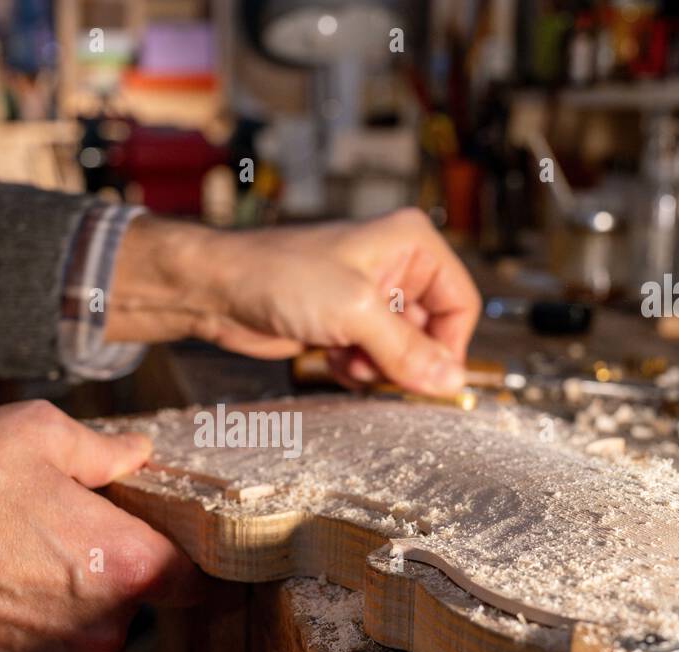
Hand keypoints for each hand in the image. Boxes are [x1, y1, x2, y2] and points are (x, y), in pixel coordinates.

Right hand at [0, 400, 202, 651]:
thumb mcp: (37, 434)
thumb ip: (102, 450)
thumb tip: (136, 453)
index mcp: (127, 564)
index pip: (188, 577)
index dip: (172, 558)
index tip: (152, 547)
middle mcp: (103, 630)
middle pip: (131, 614)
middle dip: (104, 584)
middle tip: (53, 546)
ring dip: (68, 627)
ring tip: (16, 583)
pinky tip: (5, 636)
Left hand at [106, 208, 481, 396]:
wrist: (219, 289)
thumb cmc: (281, 276)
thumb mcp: (355, 312)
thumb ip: (407, 350)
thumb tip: (451, 380)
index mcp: (410, 244)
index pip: (459, 302)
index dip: (449, 345)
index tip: (433, 378)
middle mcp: (395, 267)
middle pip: (432, 332)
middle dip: (407, 359)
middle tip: (381, 370)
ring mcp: (369, 297)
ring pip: (402, 351)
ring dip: (380, 368)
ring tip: (350, 360)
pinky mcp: (344, 323)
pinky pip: (373, 359)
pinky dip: (359, 370)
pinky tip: (334, 361)